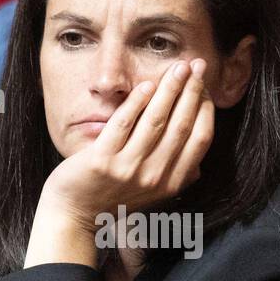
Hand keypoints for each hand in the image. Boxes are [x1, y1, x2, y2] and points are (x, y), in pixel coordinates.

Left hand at [25, 58, 213, 267]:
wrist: (74, 215)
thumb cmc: (113, 198)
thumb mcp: (151, 194)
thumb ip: (174, 178)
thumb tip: (199, 166)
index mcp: (171, 183)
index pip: (200, 140)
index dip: (205, 109)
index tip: (204, 85)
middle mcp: (154, 177)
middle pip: (181, 126)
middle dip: (192, 91)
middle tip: (197, 65)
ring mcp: (128, 169)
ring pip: (156, 121)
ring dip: (170, 90)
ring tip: (177, 67)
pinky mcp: (102, 161)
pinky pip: (123, 124)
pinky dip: (136, 103)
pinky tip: (146, 85)